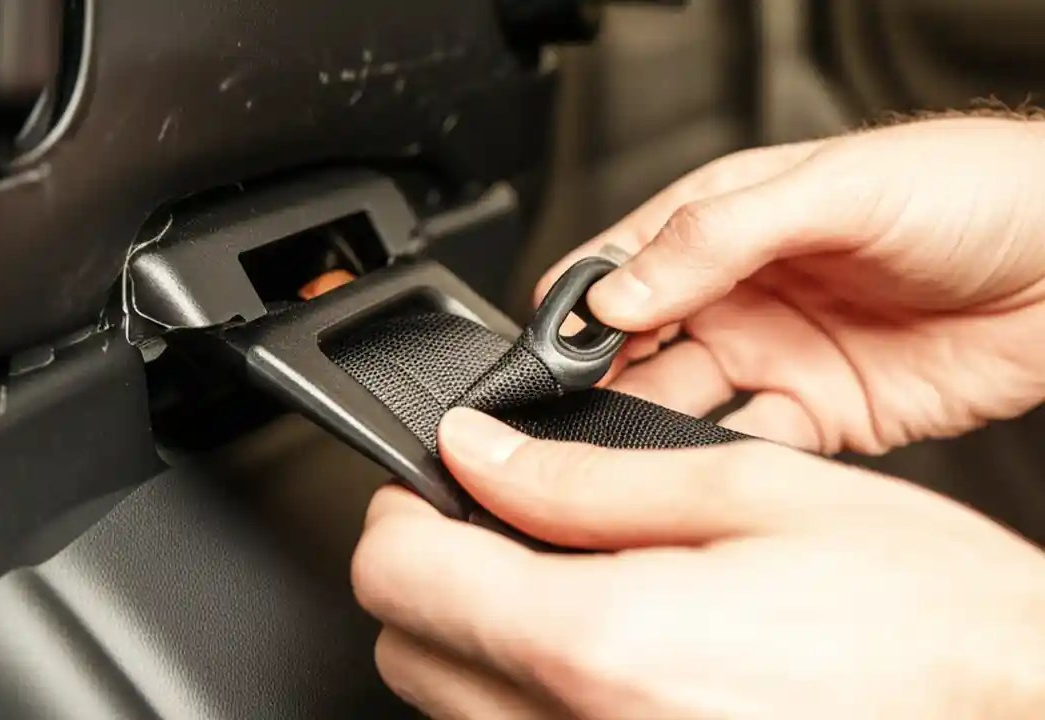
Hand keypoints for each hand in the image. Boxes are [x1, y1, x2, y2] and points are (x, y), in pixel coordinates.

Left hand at [353, 409, 1044, 718]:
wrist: (1013, 708)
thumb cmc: (921, 617)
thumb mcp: (748, 495)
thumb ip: (582, 479)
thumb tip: (477, 451)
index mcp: (606, 644)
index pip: (401, 578)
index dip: (401, 514)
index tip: (432, 485)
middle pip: (407, 651)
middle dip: (428, 573)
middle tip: (495, 521)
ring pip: (451, 708)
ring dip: (474, 633)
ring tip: (565, 579)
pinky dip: (525, 691)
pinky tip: (601, 647)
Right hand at [537, 117, 1044, 452]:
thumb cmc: (971, 192)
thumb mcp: (833, 191)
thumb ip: (716, 237)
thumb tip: (618, 291)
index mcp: (722, 223)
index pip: (617, 267)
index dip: (576, 310)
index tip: (548, 356)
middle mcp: (736, 293)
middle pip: (633, 346)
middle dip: (592, 381)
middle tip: (563, 420)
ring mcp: (774, 356)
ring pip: (676, 403)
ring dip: (639, 430)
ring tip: (611, 457)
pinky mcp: (819, 415)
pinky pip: (747, 446)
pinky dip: (713, 467)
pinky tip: (690, 478)